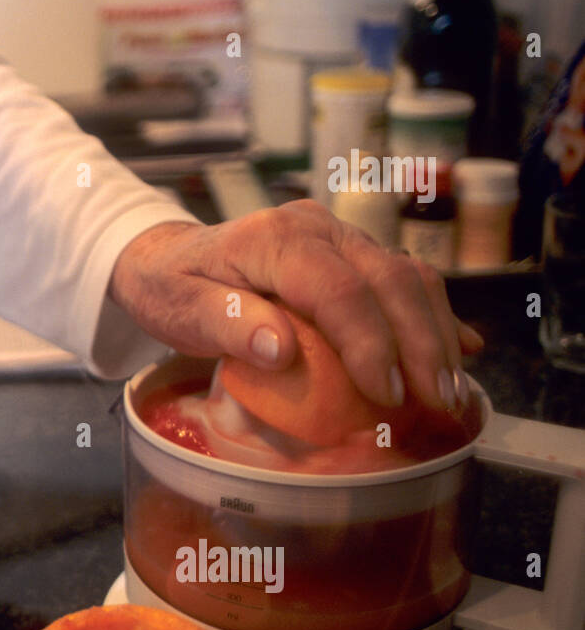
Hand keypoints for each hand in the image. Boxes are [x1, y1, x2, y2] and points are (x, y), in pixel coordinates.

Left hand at [108, 201, 483, 411]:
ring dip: (436, 333)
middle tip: (439, 401)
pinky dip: (435, 316)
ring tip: (451, 391)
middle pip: (388, 279)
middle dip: (421, 343)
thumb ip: (227, 326)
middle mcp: (317, 228)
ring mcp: (339, 237)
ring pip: (407, 276)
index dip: (369, 343)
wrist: (166, 258)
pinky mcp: (352, 254)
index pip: (338, 289)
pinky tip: (462, 350)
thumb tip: (282, 349)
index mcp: (275, 239)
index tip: (387, 394)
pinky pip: (405, 278)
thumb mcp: (180, 310)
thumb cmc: (172, 288)